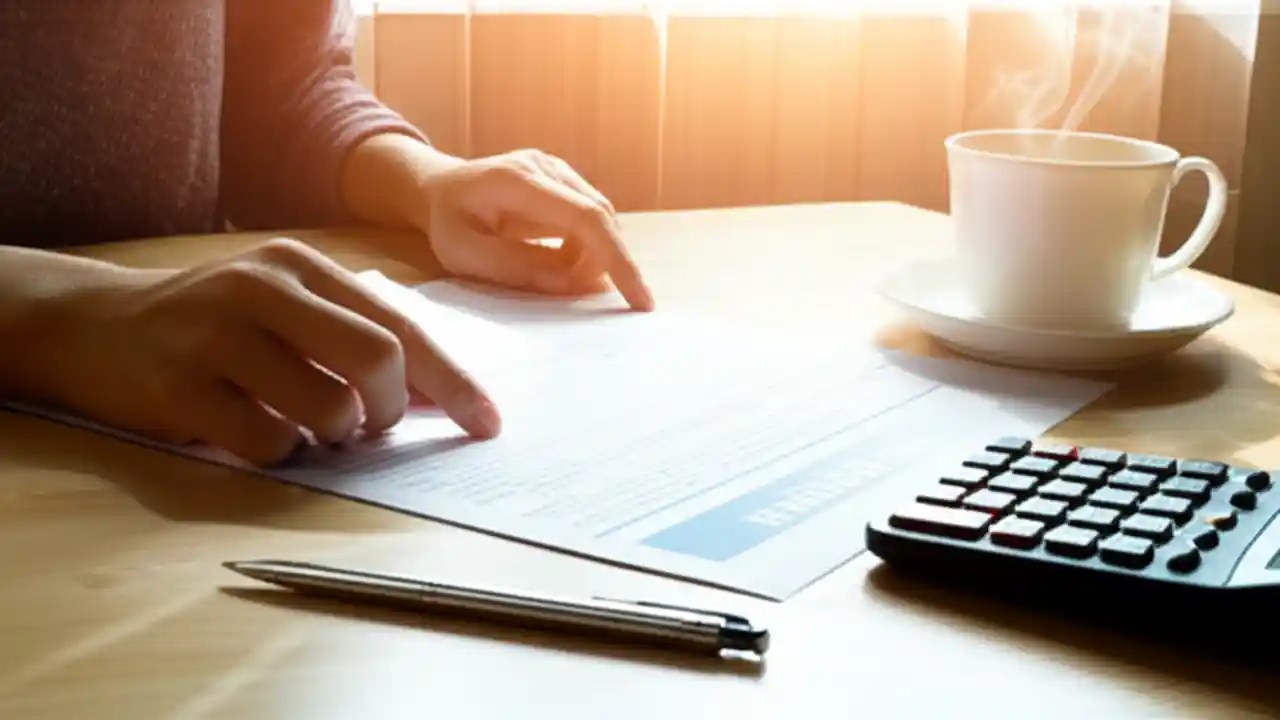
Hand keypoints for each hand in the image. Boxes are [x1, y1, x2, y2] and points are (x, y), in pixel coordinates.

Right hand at [30, 239, 498, 464]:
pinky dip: (282, 453)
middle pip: (377, 357)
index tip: (486, 424)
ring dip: (335, 435)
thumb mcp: (286, 307)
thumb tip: (437, 395)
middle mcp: (263, 288)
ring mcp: (217, 335)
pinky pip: (269, 442)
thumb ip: (355, 337)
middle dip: (391, 408)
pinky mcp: (181, 387)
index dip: (451, 381)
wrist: (95, 326)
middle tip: (373, 427)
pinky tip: (260, 434)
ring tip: (310, 428)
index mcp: (302, 266)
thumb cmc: (216, 325)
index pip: (400, 326)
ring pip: (328, 407)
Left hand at [418, 149, 654, 310]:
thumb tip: (572, 284)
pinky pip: (590, 218)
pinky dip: (585, 248)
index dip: (617, 259)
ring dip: (593, 257)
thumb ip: (516, 266)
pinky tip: (561, 262)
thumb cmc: (447, 222)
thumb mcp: (465, 252)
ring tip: (560, 278)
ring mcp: (558, 170)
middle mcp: (546, 167)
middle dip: (608, 265)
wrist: (438, 187)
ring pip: (601, 219)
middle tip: (593, 299)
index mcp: (519, 181)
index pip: (587, 218)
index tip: (639, 300)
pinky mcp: (564, 181)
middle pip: (601, 217)